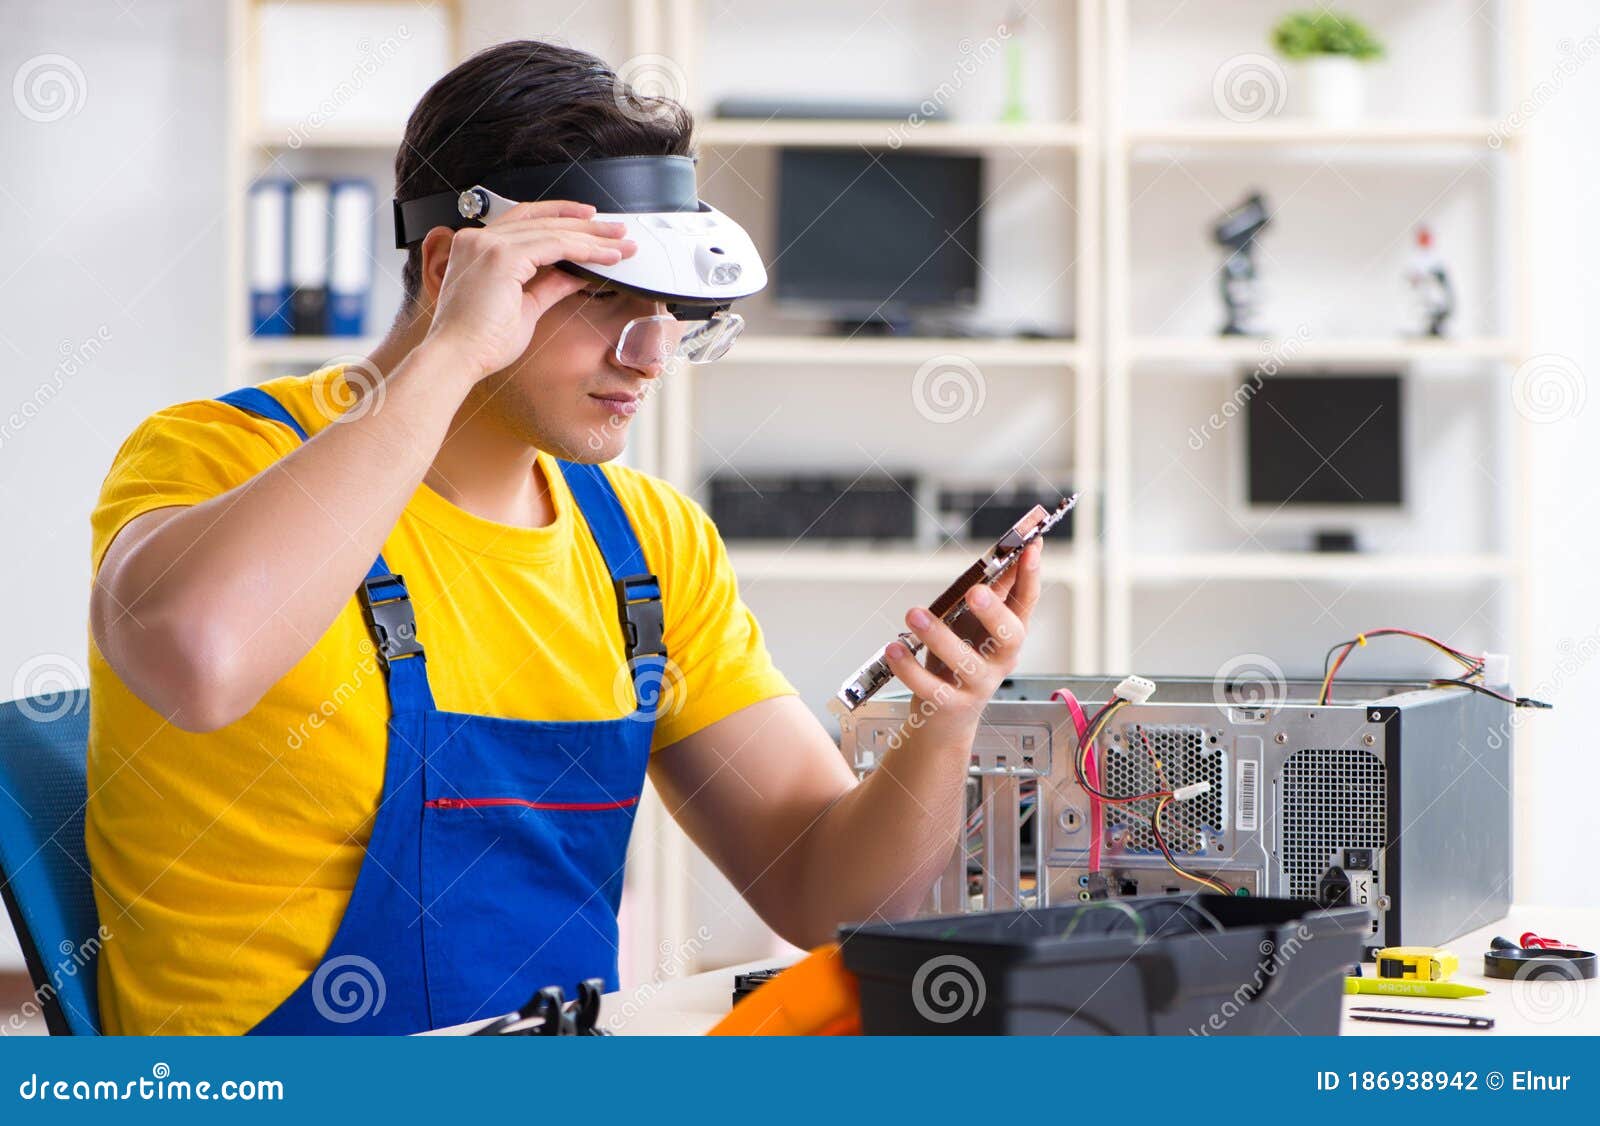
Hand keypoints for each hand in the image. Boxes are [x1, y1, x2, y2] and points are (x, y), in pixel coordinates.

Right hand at [421, 199, 637, 380]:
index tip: (590, 221)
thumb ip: (549, 285)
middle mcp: (480, 238)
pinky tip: (606, 256)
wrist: (456, 357)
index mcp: (478, 246)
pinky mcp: (502, 257)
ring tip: (622, 243)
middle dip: (585, 225)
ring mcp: (489, 244)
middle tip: (618, 231)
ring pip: (553, 230)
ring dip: (592, 237)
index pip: (526, 220)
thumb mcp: (525, 306)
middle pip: (543, 220)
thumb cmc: (481, 341)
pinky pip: (554, 245)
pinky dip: (584, 249)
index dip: (560, 217)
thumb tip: (576, 273)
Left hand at [883, 539, 1042, 740]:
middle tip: (975, 592)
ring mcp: (977, 686)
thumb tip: (1005, 554)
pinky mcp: (950, 706)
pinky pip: (931, 687)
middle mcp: (999, 662)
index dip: (1031, 576)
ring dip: (939, 636)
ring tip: (914, 614)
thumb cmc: (956, 667)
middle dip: (994, 612)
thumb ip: (989, 596)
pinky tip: (895, 649)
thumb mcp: (973, 629)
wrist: (943, 724)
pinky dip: (910, 668)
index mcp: (1007, 637)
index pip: (1026, 604)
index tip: (1030, 548)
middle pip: (1010, 637)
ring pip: (966, 662)